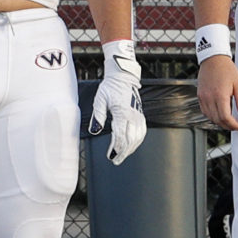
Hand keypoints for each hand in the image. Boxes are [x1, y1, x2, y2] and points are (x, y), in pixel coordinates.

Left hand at [88, 39, 147, 163]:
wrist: (123, 77)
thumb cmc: (110, 88)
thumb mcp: (100, 100)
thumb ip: (97, 116)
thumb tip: (95, 130)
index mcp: (122, 113)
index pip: (120, 136)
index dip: (116, 148)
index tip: (110, 156)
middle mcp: (133, 115)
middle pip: (130, 140)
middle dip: (123, 152)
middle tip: (115, 160)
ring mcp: (138, 115)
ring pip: (138, 137)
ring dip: (131, 148)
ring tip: (122, 155)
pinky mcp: (141, 115)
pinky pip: (142, 131)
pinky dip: (138, 141)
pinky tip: (132, 146)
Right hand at [197, 55, 237, 130]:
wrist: (213, 59)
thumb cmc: (226, 69)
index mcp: (220, 95)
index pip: (225, 117)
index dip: (233, 125)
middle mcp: (209, 98)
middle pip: (217, 119)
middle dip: (227, 126)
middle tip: (235, 126)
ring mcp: (203, 97)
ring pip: (210, 117)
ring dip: (219, 122)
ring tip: (228, 122)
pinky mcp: (199, 95)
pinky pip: (204, 111)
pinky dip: (211, 116)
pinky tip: (218, 114)